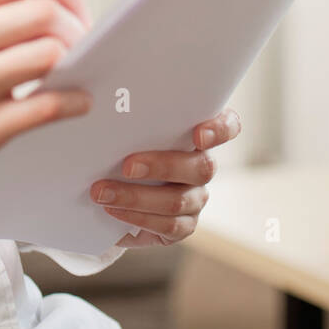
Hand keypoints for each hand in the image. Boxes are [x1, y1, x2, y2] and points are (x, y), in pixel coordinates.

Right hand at [0, 0, 94, 212]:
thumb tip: (51, 5)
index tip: (74, 7)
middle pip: (44, 12)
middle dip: (76, 28)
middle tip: (82, 43)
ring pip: (49, 55)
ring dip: (77, 63)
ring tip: (76, 71)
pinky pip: (45, 106)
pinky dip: (73, 101)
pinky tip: (75, 101)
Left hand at [88, 109, 241, 246]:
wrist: (115, 187)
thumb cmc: (127, 145)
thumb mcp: (133, 128)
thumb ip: (136, 119)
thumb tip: (100, 103)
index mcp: (200, 134)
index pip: (228, 126)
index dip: (219, 131)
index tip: (198, 135)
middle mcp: (203, 166)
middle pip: (201, 167)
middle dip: (162, 166)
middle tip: (126, 166)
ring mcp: (196, 197)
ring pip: (178, 200)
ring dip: (136, 197)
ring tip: (102, 193)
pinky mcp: (184, 225)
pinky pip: (167, 225)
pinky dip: (137, 217)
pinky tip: (112, 210)